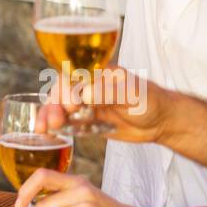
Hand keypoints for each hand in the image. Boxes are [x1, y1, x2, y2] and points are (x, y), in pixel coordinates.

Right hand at [34, 66, 166, 144]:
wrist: (162, 122)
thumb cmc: (151, 100)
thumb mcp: (133, 94)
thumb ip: (110, 93)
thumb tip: (85, 95)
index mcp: (97, 72)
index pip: (72, 73)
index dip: (65, 87)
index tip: (70, 104)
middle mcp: (88, 86)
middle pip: (61, 91)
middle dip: (54, 104)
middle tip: (56, 120)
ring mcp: (86, 104)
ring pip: (60, 106)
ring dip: (49, 115)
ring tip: (44, 129)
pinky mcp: (87, 121)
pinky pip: (67, 122)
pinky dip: (55, 127)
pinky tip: (46, 134)